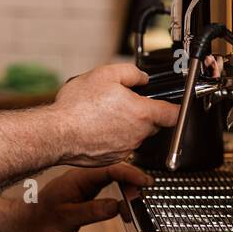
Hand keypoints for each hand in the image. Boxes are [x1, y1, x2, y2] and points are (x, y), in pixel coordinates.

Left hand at [14, 162, 151, 231]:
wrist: (26, 226)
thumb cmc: (41, 222)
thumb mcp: (68, 219)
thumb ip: (92, 211)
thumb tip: (117, 206)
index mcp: (78, 179)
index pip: (110, 171)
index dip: (130, 174)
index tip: (146, 182)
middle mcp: (82, 179)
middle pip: (114, 171)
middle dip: (133, 180)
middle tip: (145, 194)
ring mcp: (84, 185)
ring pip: (112, 180)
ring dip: (127, 188)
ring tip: (137, 202)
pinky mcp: (85, 194)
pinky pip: (107, 189)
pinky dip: (119, 197)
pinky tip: (124, 208)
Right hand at [51, 62, 179, 165]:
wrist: (57, 133)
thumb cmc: (77, 107)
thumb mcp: (105, 74)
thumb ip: (131, 73)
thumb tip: (141, 78)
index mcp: (142, 113)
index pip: (175, 114)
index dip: (176, 107)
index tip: (172, 104)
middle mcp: (138, 135)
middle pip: (153, 123)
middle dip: (143, 113)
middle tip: (122, 102)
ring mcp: (125, 149)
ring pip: (135, 134)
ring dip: (126, 125)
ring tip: (103, 114)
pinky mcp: (112, 158)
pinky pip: (120, 145)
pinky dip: (113, 137)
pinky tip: (96, 127)